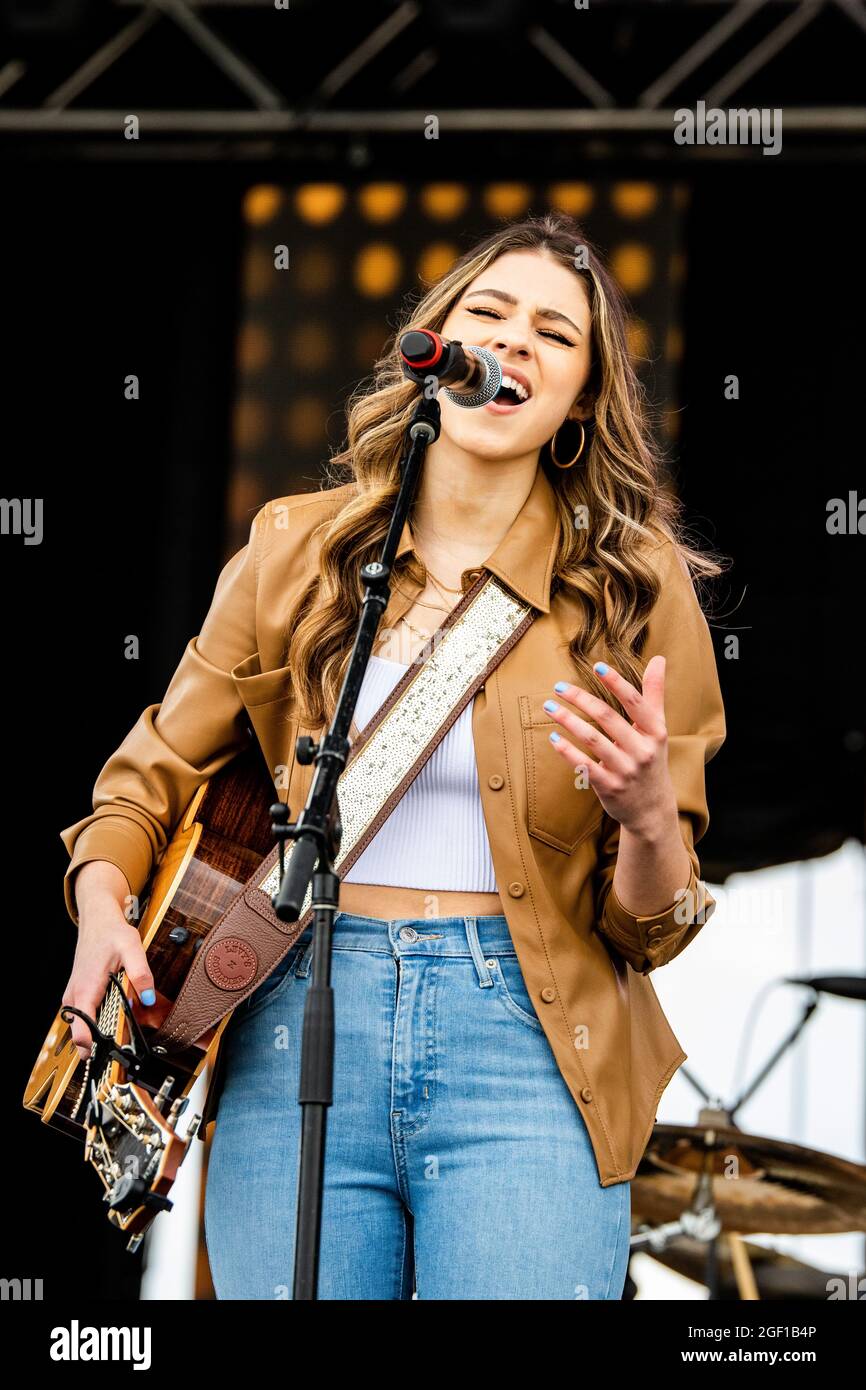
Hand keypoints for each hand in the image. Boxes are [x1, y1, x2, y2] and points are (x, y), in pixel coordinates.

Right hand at [62, 899, 155, 1061]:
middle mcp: (74, 997)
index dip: (95, 1048)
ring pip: (83, 1027)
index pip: (81, 1033)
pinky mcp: (77, 996)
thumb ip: (141, 974)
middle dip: (103, 1043)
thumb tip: (148, 998)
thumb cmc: (110, 932)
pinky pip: (86, 1017)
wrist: (97, 920)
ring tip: (124, 1028)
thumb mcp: (131, 948)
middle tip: (126, 1043)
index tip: (113, 1053)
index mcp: (85, 990)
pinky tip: (115, 1014)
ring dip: (101, 1032)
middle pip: (83, 1035)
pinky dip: (99, 1020)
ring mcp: (74, 997)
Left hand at [543, 655, 678, 838]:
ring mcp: (625, 770)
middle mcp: (642, 750)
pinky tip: (554, 738)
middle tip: (558, 687)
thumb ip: (654, 694)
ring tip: (550, 707)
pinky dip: (568, 752)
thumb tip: (659, 658)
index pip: (635, 702)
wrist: (652, 809)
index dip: (617, 683)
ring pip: (593, 740)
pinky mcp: (609, 787)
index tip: (597, 667)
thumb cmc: (651, 760)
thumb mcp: (658, 729)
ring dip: (569, 721)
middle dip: (581, 700)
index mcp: (655, 732)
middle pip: (608, 718)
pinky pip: (585, 766)